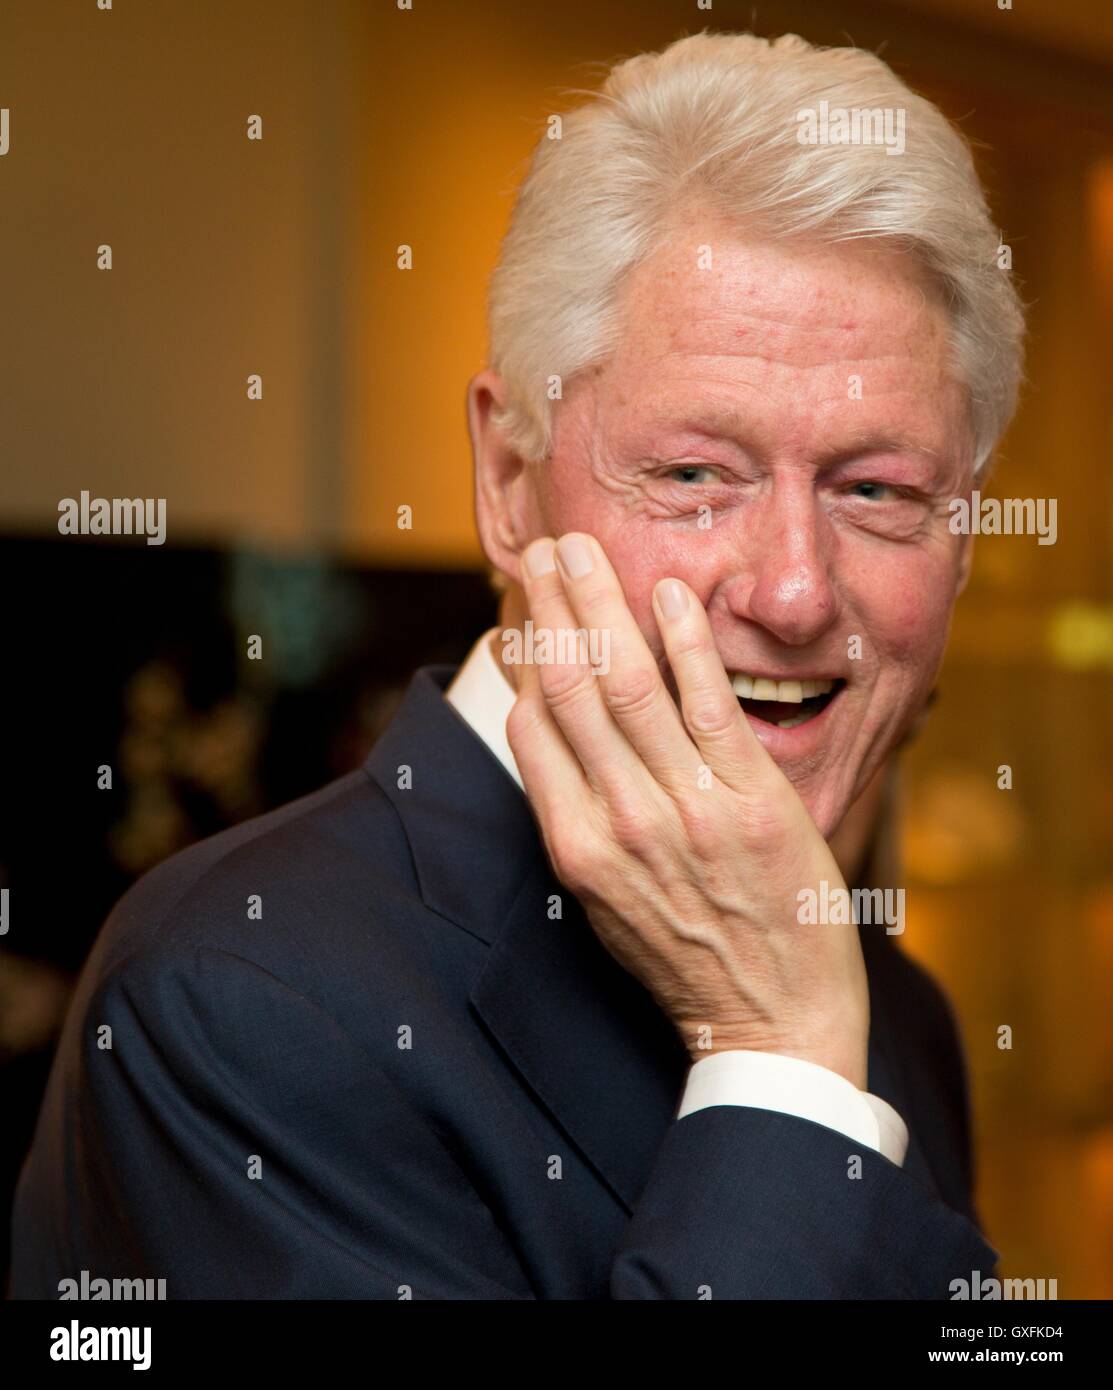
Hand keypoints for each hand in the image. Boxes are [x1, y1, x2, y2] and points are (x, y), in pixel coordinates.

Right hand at [505, 532, 868, 1087]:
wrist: (771, 1022)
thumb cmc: (685, 961)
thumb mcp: (605, 905)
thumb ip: (573, 820)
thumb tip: (548, 737)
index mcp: (575, 850)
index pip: (534, 728)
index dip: (527, 658)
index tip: (528, 611)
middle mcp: (621, 823)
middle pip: (572, 690)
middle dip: (554, 609)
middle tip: (545, 549)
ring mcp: (686, 810)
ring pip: (629, 685)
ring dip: (603, 605)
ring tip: (586, 552)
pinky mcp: (752, 802)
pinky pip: (710, 705)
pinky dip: (688, 644)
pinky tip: (671, 595)